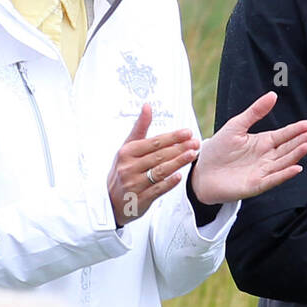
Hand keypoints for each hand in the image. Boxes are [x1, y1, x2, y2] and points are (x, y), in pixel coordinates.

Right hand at [107, 105, 198, 225]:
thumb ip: (140, 128)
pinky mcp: (140, 199)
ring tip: (193, 155)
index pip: (153, 142)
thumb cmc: (123, 169)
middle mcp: (129, 167)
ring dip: (178, 163)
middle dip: (179, 148)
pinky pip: (157, 190)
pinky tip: (179, 176)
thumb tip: (148, 106)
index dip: (172, 137)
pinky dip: (168, 183)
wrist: (110, 200)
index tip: (188, 132)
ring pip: (160, 171)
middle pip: (159, 156)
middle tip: (195, 143)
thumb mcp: (127, 148)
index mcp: (126, 153)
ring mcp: (134, 184)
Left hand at [190, 92, 306, 205]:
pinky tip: (296, 168)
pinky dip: (285, 174)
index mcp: (263, 143)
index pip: (284, 135)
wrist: (201, 172)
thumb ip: (255, 112)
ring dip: (296, 155)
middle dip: (301, 142)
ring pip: (284, 162)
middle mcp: (266, 157)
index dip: (296, 130)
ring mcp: (263, 171)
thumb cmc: (217, 150)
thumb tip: (272, 95)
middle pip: (287, 148)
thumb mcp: (235, 126)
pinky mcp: (256, 185)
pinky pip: (273, 179)